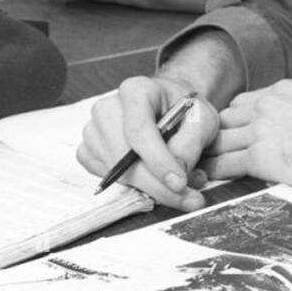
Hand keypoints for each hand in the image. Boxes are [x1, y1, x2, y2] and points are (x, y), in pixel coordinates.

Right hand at [78, 74, 221, 209]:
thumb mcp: (203, 119)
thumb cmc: (185, 110)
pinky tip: (157, 179)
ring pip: (118, 174)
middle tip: (190, 199)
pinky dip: (136, 187)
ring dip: (152, 189)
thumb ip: (191, 143)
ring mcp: (93, 131)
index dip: (159, 161)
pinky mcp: (88, 152)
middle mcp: (107, 108)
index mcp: (135, 91)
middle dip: (159, 185)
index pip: (140, 131)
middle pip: (125, 158)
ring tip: (183, 187)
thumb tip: (177, 170)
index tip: (180, 183)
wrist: (170, 108)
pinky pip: (109, 180)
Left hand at [201, 80, 291, 195]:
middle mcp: (268, 104)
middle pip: (227, 118)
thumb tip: (286, 133)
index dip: (234, 121)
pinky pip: (226, 163)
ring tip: (203, 166)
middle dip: (219, 135)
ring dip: (213, 153)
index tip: (231, 134)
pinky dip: (215, 171)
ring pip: (221, 139)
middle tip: (212, 151)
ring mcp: (261, 129)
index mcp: (283, 90)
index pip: (243, 103)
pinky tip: (208, 178)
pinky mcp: (260, 155)